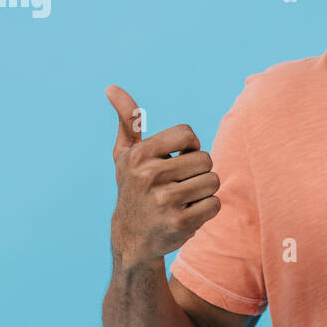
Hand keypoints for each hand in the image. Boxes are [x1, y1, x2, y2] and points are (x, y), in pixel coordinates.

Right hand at [106, 85, 220, 270]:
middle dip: (198, 171)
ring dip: (204, 191)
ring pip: (213, 181)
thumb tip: (111, 87)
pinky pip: (215, 204)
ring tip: (183, 199)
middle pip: (205, 159)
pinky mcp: (180, 223)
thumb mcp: (125, 156)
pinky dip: (207, 209)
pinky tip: (188, 214)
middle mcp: (149, 176)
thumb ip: (127, 121)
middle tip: (179, 185)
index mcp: (139, 156)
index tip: (178, 158)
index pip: (188, 134)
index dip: (190, 146)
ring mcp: (165, 201)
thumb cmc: (133, 189)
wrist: (132, 239)